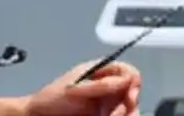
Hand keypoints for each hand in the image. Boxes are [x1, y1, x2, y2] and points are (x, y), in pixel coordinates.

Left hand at [24, 61, 141, 115]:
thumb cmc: (51, 99)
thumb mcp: (74, 88)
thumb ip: (100, 85)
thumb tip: (126, 79)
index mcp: (101, 73)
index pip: (128, 72)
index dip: (133, 82)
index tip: (130, 95)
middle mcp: (107, 89)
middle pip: (132, 94)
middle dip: (128, 105)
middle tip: (116, 115)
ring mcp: (106, 106)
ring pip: (128, 110)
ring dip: (126, 115)